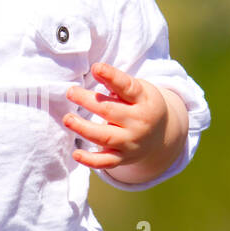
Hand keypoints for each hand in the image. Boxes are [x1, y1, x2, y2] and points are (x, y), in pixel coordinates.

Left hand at [64, 62, 183, 176]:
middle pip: (110, 111)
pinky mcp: (124, 158)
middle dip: (88, 101)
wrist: (161, 136)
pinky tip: (76, 154)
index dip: (111, 76)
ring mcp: (131, 142)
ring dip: (84, 128)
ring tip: (67, 119)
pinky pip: (106, 162)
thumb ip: (117, 83)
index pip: (127, 87)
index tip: (96, 68)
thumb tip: (96, 70)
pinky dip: (90, 161)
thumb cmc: (142, 105)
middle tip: (70, 92)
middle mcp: (139, 122)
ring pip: (105, 137)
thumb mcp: (138, 90)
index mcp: (144, 100)